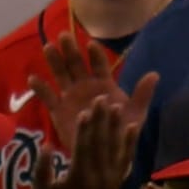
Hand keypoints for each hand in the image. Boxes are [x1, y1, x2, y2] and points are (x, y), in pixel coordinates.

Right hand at [30, 31, 157, 153]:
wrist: (106, 153)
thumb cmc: (121, 132)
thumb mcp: (136, 115)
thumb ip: (142, 95)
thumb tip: (155, 74)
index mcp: (104, 84)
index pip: (99, 65)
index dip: (95, 55)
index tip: (91, 44)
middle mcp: (85, 86)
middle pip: (77, 64)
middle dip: (71, 50)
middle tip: (64, 35)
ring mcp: (71, 97)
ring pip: (61, 75)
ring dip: (54, 61)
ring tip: (48, 46)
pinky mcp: (59, 110)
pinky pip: (48, 97)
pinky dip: (41, 88)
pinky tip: (33, 79)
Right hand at [32, 95, 141, 188]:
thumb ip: (43, 169)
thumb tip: (47, 146)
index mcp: (78, 178)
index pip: (82, 149)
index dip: (84, 130)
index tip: (85, 111)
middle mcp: (98, 175)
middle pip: (100, 143)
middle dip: (101, 120)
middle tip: (102, 99)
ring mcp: (111, 177)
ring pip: (114, 147)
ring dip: (116, 126)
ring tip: (117, 106)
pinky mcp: (119, 179)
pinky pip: (126, 158)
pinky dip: (130, 142)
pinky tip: (133, 126)